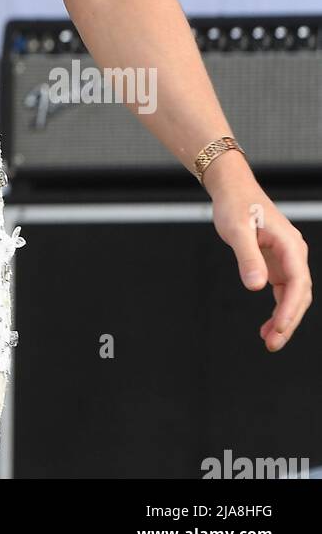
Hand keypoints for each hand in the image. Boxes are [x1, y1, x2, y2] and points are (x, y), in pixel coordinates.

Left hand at [206, 157, 311, 350]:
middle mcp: (294, 253)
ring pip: (293, 296)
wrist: (232, 189)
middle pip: (299, 294)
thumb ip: (247, 257)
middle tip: (272, 344)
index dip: (291, 309)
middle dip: (288, 321)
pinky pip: (283, 291)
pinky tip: (267, 326)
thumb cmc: (235, 204)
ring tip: (269, 341)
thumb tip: (256, 287)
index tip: (279, 328)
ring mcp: (287, 259)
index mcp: (290, 244)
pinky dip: (278, 309)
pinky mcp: (276, 263)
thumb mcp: (237, 230)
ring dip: (284, 319)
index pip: (298, 283)